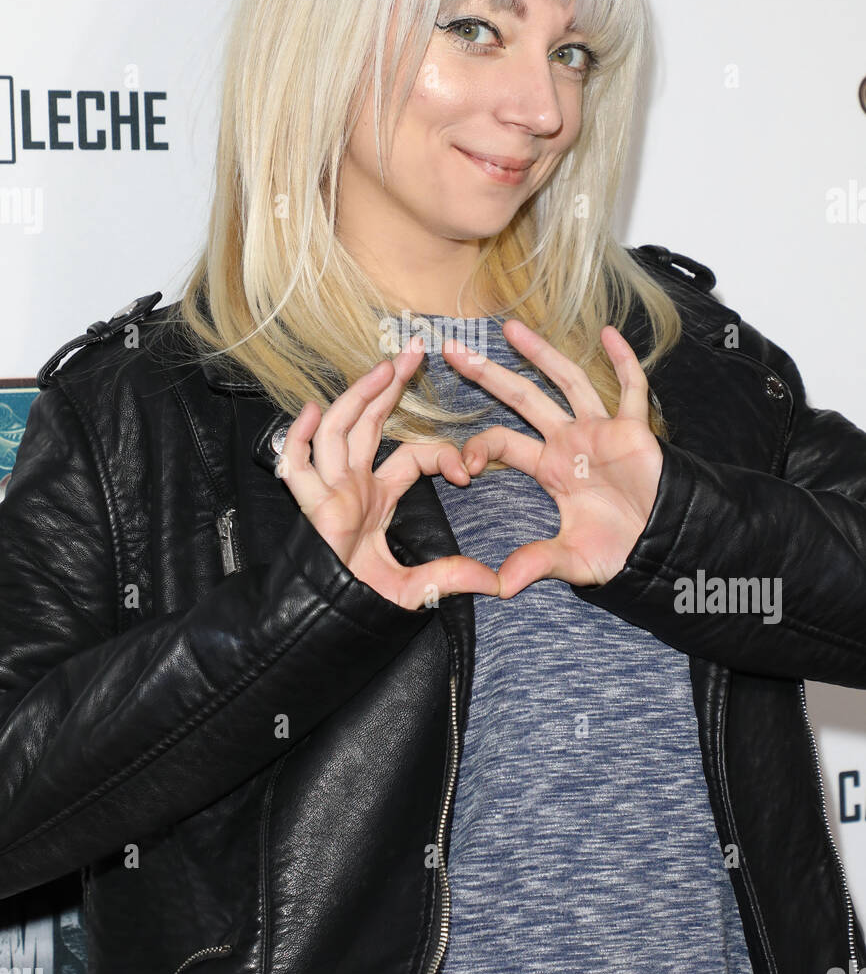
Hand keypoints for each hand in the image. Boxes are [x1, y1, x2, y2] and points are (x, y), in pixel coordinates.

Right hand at [276, 336, 500, 610]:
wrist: (324, 623)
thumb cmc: (361, 602)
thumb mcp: (415, 588)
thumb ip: (451, 578)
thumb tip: (496, 583)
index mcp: (376, 495)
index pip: (409, 454)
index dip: (441, 453)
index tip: (469, 470)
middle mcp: (351, 484)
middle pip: (367, 422)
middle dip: (387, 385)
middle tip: (413, 350)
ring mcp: (328, 491)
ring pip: (338, 431)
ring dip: (358, 397)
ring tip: (381, 368)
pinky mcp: (310, 507)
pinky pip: (296, 467)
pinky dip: (298, 439)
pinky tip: (310, 411)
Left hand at [441, 321, 662, 597]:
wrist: (664, 548)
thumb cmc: (619, 552)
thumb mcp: (572, 560)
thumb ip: (537, 563)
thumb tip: (500, 586)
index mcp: (549, 468)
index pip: (502, 443)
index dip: (479, 447)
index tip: (463, 469)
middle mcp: (570, 441)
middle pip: (523, 398)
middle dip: (489, 374)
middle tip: (454, 350)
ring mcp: (601, 431)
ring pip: (567, 381)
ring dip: (540, 354)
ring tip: (510, 328)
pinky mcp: (635, 430)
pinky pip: (632, 388)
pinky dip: (624, 361)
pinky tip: (609, 333)